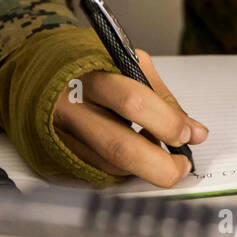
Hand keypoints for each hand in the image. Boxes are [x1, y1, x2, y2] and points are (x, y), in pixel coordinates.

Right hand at [53, 49, 208, 185]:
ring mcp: (63, 134)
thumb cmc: (92, 66)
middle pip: (119, 146)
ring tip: (164, 161)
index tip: (188, 134)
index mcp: (92, 75)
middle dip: (159, 164)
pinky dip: (125, 170)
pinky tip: (138, 160)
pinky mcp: (60, 154)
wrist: (41, 74)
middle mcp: (72, 108)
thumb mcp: (129, 65)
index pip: (133, 101)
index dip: (166, 122)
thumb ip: (163, 98)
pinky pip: (99, 170)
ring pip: (110, 166)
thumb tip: (194, 132)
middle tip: (181, 166)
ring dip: (144, 170)